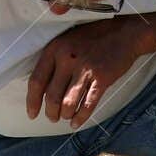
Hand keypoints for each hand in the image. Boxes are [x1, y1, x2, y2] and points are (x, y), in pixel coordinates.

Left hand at [27, 14, 148, 128]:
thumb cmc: (93, 38)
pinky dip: (81, 118)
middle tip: (53, 118)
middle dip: (51, 113)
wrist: (124, 32)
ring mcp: (85, 69)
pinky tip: (77, 123)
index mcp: (55, 49)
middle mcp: (68, 58)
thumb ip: (53, 60)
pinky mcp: (102, 78)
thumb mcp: (67, 41)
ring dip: (65, 115)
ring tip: (66, 117)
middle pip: (52, 97)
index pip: (36, 81)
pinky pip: (88, 104)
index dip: (32, 101)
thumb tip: (40, 88)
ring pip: (68, 104)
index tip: (32, 114)